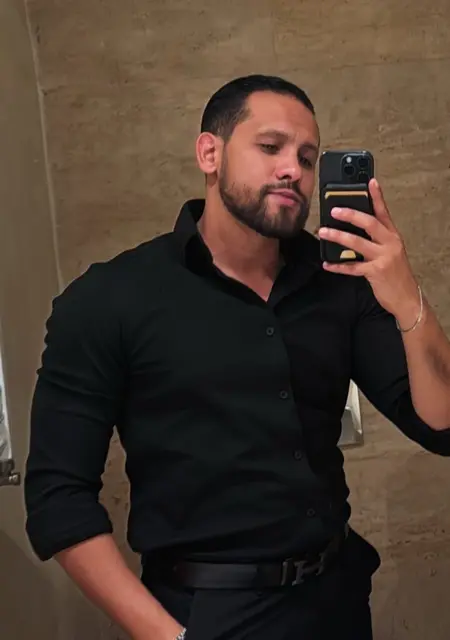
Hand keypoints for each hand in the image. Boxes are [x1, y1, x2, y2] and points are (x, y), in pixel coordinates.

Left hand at [318, 179, 421, 326]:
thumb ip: (377, 239)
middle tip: (334, 210)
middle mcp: (390, 243)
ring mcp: (383, 257)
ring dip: (338, 236)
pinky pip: (352, 267)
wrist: (407, 297)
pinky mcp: (375, 272)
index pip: (384, 211)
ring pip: (357, 243)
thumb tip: (353, 229)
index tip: (369, 181)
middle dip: (350, 215)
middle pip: (369, 223)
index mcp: (393, 235)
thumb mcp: (390, 251)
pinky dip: (338, 266)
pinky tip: (327, 264)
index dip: (377, 196)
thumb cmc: (396, 273)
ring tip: (324, 232)